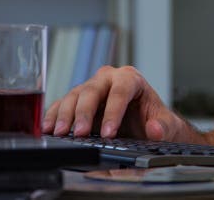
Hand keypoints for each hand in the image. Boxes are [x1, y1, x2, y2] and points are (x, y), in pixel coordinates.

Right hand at [42, 65, 196, 141]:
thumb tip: (154, 128)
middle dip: (84, 112)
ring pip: (74, 95)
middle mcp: (109, 79)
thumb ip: (163, 127)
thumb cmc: (152, 119)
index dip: (113, 111)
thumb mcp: (165, 124)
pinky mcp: (78, 101)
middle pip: (93, 90)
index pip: (120, 91)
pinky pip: (62, 104)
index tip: (109, 133)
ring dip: (65, 115)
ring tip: (60, 133)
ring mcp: (91, 88)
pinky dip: (54, 115)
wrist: (143, 124)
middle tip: (79, 133)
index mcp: (131, 79)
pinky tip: (48, 128)